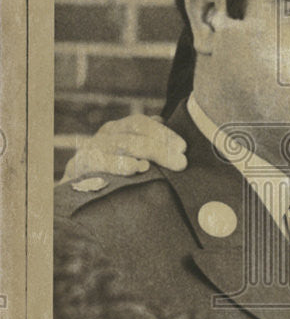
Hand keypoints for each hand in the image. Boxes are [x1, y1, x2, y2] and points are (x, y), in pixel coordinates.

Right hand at [61, 115, 186, 181]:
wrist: (80, 197)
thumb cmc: (113, 176)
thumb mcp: (131, 157)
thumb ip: (147, 142)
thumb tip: (163, 122)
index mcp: (118, 129)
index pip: (140, 123)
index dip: (163, 133)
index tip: (183, 148)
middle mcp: (105, 135)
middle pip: (133, 134)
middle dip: (160, 147)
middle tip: (181, 162)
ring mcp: (91, 149)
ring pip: (120, 144)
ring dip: (145, 153)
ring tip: (165, 164)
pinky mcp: (78, 166)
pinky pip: (98, 161)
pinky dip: (118, 164)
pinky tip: (136, 168)